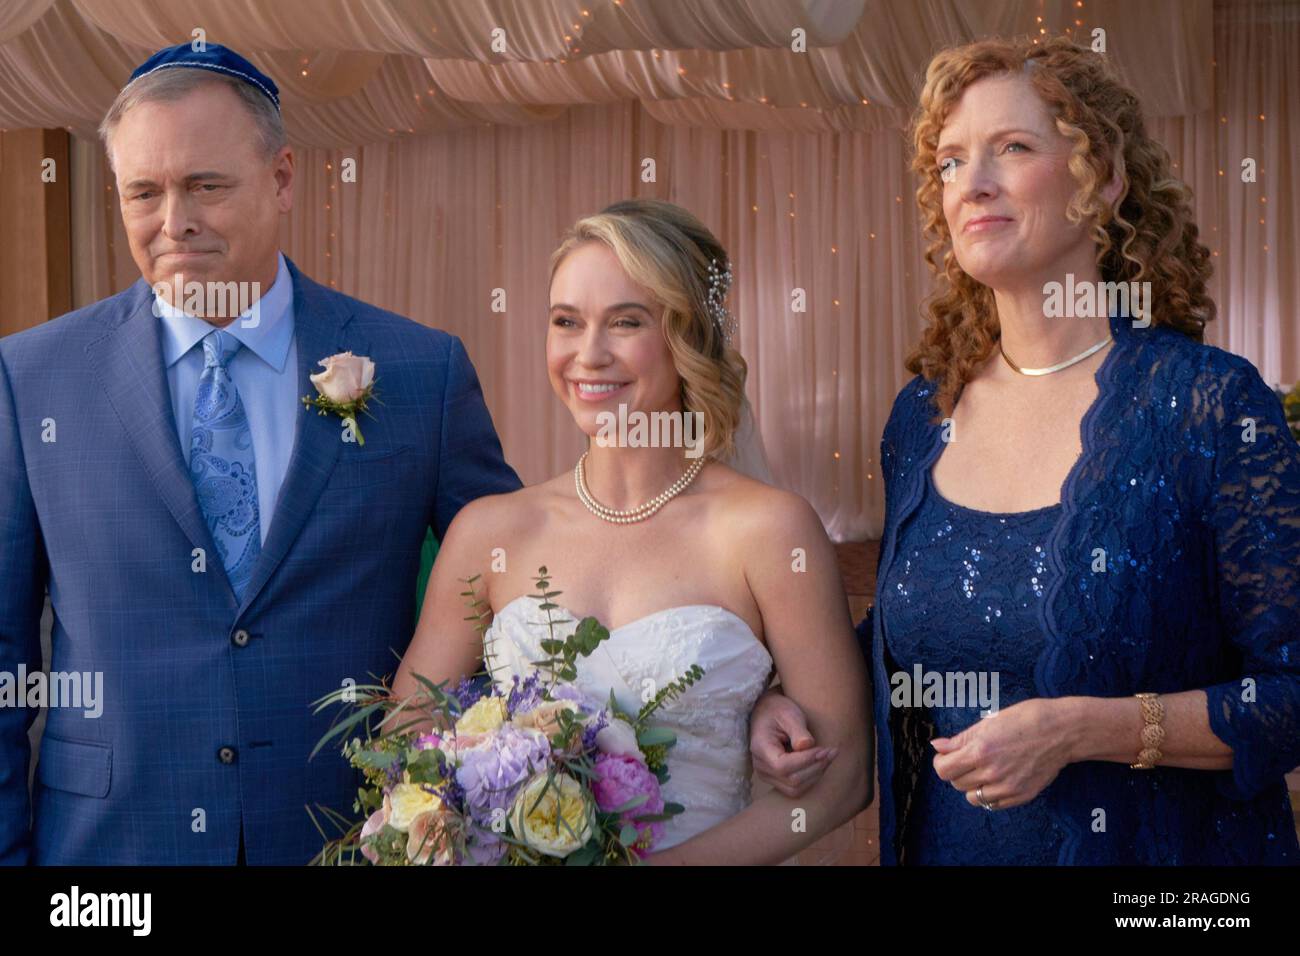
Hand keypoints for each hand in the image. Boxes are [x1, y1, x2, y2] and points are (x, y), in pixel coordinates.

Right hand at [749, 687, 836, 797]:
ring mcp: (767, 775)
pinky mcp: (776, 779)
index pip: (783, 766)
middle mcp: (761, 766)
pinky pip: (795, 788)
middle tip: (832, 751)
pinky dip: (811, 778)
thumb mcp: (788, 714)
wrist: (767, 712)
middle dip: (816, 768)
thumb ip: (798, 730)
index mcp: (760, 748)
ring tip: (828, 756)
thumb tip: (806, 745)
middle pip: (792, 780)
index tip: (824, 749)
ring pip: (795, 789)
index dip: (806, 761)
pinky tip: (820, 762)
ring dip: (816, 775)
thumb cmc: (778, 710)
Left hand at [931, 698, 1075, 810]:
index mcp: (981, 751)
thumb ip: (960, 739)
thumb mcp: (989, 722)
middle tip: (968, 759)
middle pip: (956, 784)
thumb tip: (937, 746)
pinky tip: (997, 779)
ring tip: (983, 770)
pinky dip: (989, 794)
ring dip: (972, 785)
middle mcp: (992, 773)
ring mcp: (1007, 788)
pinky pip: (993, 805)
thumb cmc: (1026, 719)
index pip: (944, 770)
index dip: (941, 762)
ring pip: (972, 798)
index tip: (947, 756)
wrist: (1063, 732)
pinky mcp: (1021, 796)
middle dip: (957, 771)